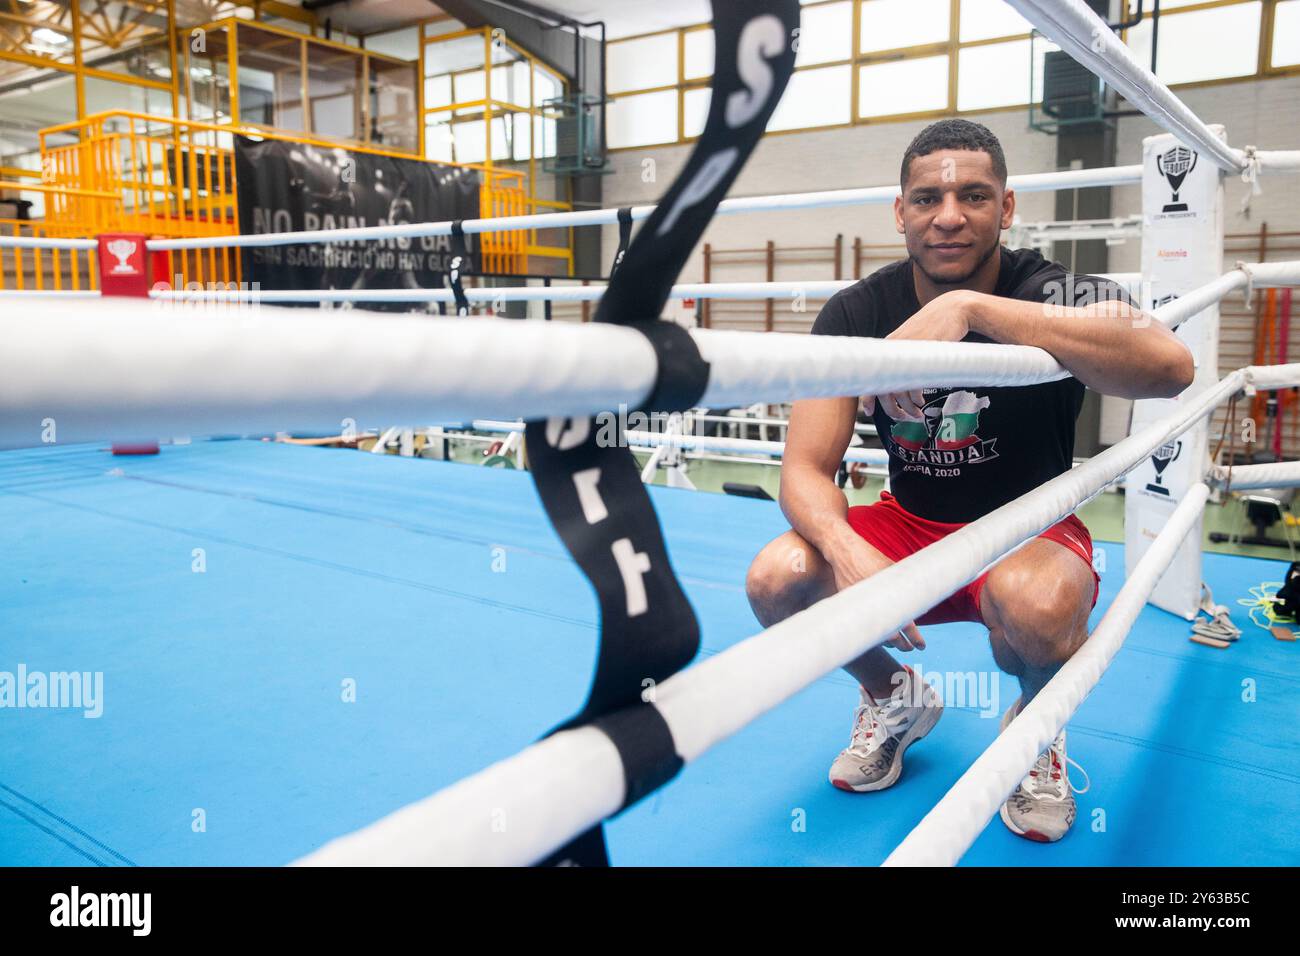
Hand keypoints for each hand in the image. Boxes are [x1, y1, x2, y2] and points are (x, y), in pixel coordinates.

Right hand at [828, 535, 925, 652]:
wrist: (845, 552)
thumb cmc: (871, 557)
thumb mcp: (893, 568)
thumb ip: (904, 583)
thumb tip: (919, 594)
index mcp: (891, 595)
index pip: (907, 624)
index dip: (915, 638)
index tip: (921, 646)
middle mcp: (876, 605)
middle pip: (892, 636)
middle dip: (903, 645)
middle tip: (910, 648)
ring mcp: (861, 607)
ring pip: (876, 634)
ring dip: (887, 641)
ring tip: (896, 643)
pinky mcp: (849, 606)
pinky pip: (863, 625)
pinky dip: (872, 630)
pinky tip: (879, 634)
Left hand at [863, 290, 978, 420]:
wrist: (953, 310)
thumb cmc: (934, 327)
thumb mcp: (913, 341)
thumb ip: (902, 355)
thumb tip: (897, 379)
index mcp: (887, 347)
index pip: (870, 376)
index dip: (868, 397)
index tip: (870, 411)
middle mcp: (892, 350)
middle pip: (883, 390)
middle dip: (892, 409)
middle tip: (902, 417)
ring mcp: (907, 354)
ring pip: (899, 391)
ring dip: (908, 408)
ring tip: (916, 414)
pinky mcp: (921, 357)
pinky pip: (914, 386)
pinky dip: (916, 398)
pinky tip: (921, 402)